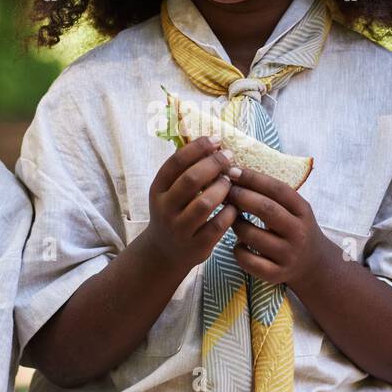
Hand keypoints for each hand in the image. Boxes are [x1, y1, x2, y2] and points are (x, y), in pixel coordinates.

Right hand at [144, 135, 239, 272]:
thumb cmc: (175, 213)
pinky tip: (234, 206)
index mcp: (157, 189)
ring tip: (229, 182)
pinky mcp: (196, 246)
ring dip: (222, 188)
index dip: (197, 148)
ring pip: (204, 204)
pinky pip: (217, 226)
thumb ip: (186, 171)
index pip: (175, 162)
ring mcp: (179, 229)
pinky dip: (229, 213)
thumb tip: (215, 144)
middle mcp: (165, 209)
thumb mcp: (170, 192)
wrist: (165, 252)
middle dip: (213, 164)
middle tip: (229, 157)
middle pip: (190, 180)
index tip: (215, 140)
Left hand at [223, 166, 332, 289]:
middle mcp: (298, 232)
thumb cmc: (294, 228)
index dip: (253, 178)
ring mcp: (288, 255)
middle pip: (266, 209)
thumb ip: (271, 194)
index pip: (277, 189)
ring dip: (235, 223)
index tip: (232, 171)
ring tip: (229, 217)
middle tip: (225, 191)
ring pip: (252, 236)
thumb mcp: (294, 209)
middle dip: (241, 197)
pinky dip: (237, 250)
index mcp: (303, 210)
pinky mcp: (276, 274)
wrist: (313, 264)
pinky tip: (238, 244)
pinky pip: (249, 261)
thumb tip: (235, 172)